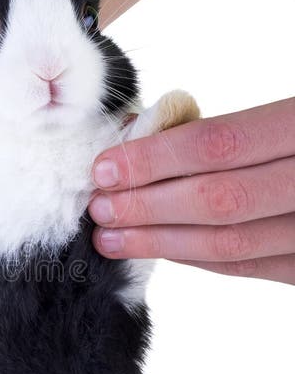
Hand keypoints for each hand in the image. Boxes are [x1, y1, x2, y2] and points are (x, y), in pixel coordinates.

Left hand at [89, 98, 294, 284]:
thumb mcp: (292, 108)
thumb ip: (231, 123)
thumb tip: (143, 133)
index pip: (220, 145)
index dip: (155, 159)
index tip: (105, 166)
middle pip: (219, 201)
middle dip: (147, 206)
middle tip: (98, 206)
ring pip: (232, 244)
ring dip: (161, 242)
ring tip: (112, 236)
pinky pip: (250, 265)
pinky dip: (198, 258)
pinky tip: (161, 247)